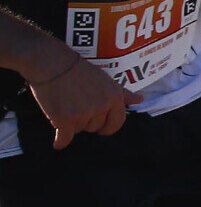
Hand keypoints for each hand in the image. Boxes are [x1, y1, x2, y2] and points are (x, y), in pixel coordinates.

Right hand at [25, 48, 141, 150]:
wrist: (53, 64)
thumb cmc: (80, 71)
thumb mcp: (106, 80)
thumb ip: (123, 94)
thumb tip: (140, 100)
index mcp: (115, 97)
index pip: (117, 122)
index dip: (108, 126)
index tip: (101, 127)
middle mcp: (102, 106)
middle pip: (96, 127)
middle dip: (86, 121)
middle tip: (76, 106)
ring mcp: (84, 114)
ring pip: (79, 130)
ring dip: (71, 124)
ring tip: (65, 106)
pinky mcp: (65, 119)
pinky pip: (65, 138)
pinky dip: (61, 141)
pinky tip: (58, 142)